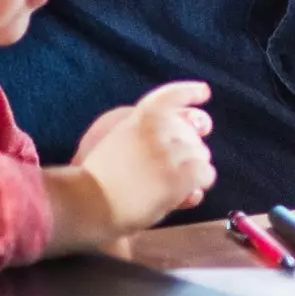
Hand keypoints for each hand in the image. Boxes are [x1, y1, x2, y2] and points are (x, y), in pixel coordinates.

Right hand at [77, 82, 216, 233]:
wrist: (89, 203)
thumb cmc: (99, 179)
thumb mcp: (117, 140)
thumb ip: (144, 134)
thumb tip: (185, 134)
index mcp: (138, 118)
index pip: (169, 97)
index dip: (189, 92)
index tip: (204, 92)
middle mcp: (156, 130)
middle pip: (191, 132)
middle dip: (191, 149)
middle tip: (181, 169)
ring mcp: (168, 153)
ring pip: (201, 154)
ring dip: (196, 168)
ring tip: (182, 184)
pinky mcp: (177, 177)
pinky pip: (205, 173)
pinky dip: (202, 182)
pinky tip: (192, 191)